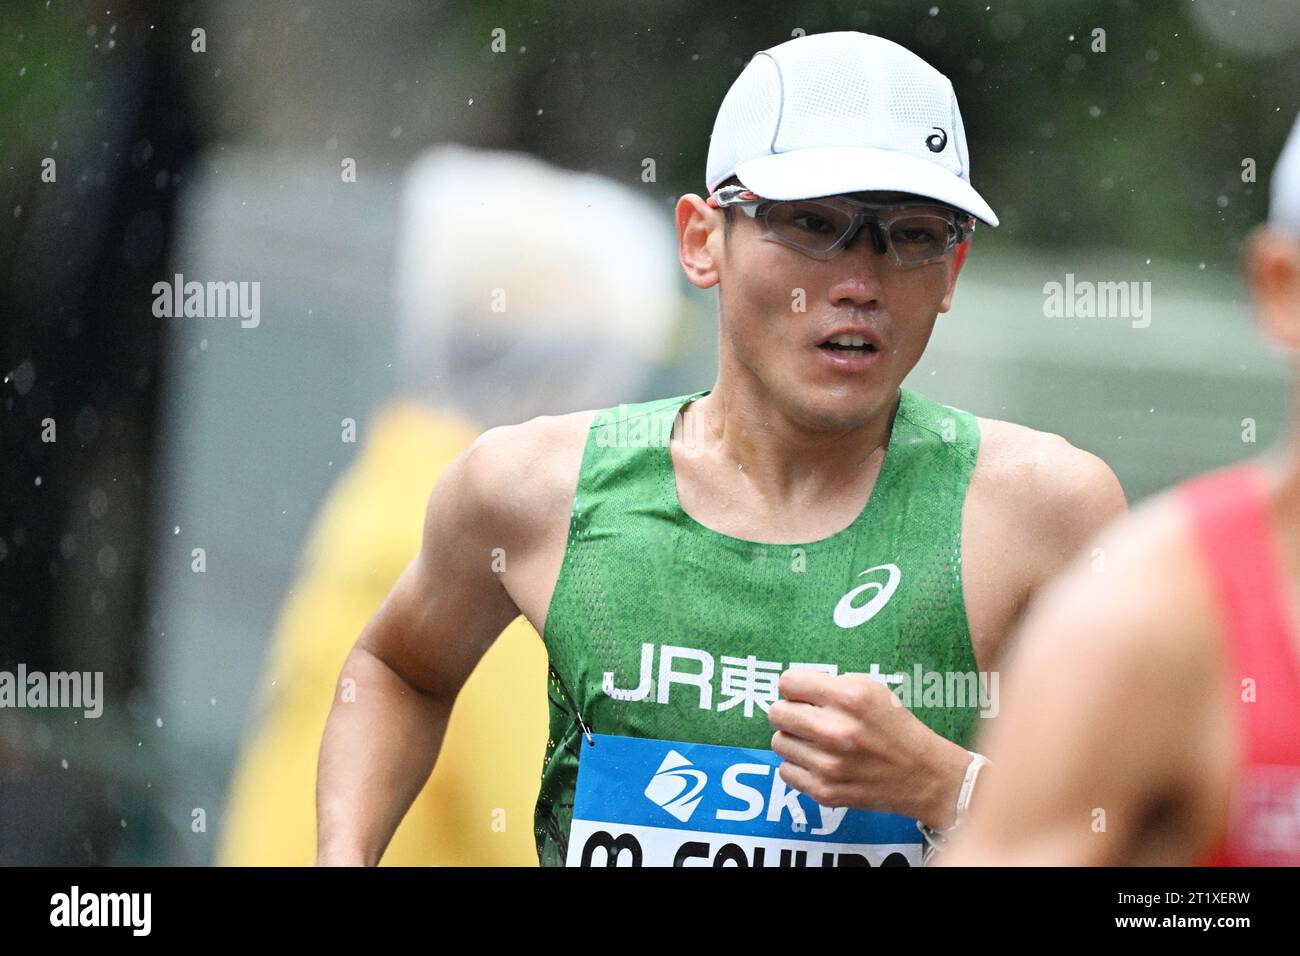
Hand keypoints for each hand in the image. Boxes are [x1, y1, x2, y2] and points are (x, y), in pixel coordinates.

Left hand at [768, 668, 971, 828]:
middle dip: (789, 712)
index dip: (795, 687)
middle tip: (806, 718)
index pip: (788, 682)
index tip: (804, 695)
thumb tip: (791, 688)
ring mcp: (828, 764)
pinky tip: (819, 762)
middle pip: (776, 713)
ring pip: (778, 742)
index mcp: (849, 697)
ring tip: (817, 742)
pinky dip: (798, 766)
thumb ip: (830, 684)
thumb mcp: (872, 689)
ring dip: (794, 740)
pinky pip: (785, 771)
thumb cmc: (895, 727)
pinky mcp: (824, 791)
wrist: (923, 775)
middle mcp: (836, 730)